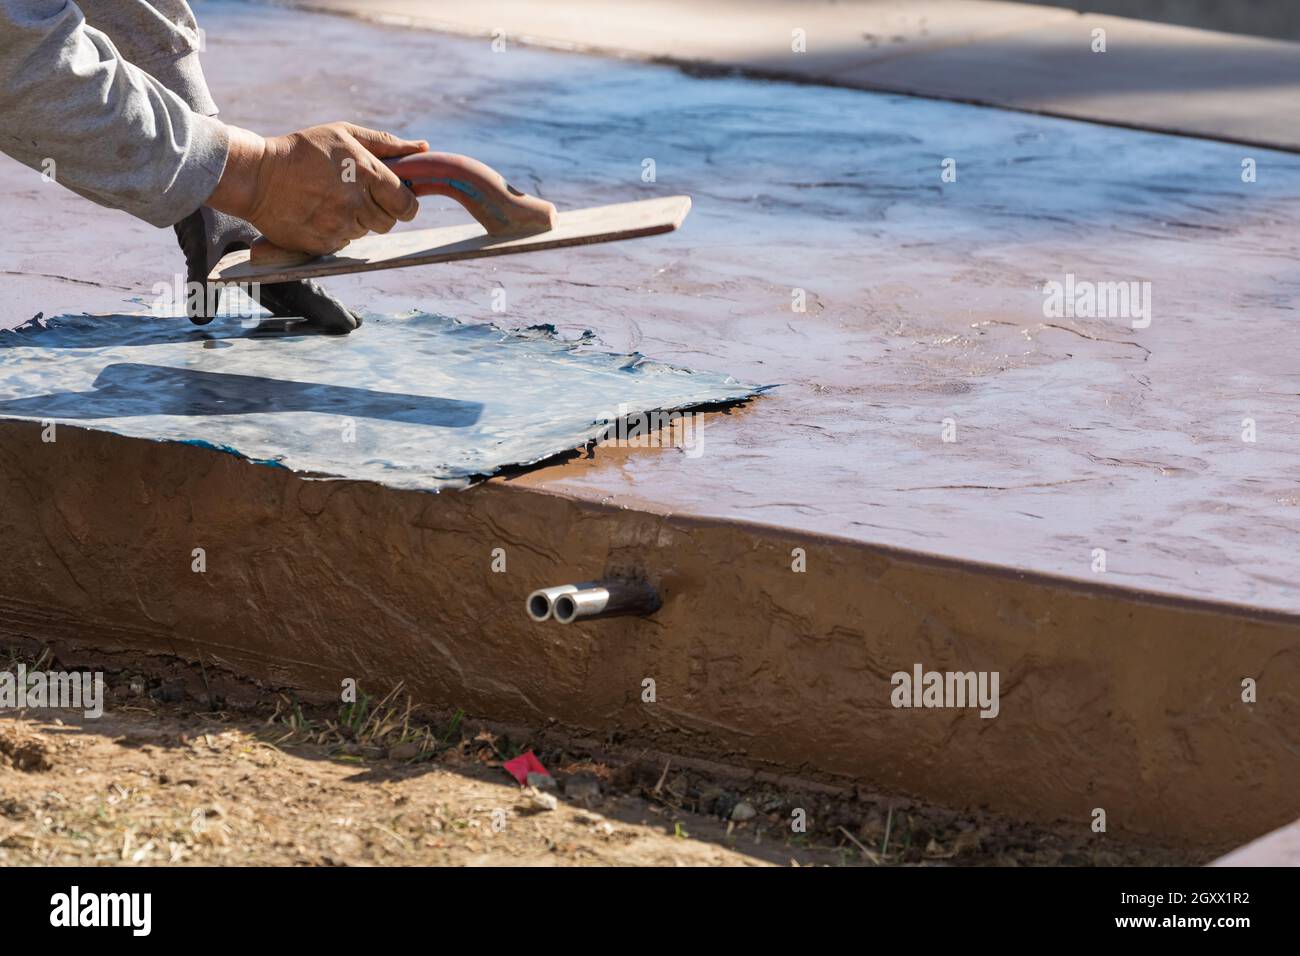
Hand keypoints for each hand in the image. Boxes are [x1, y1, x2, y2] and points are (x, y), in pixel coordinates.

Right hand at [208, 122, 427, 255]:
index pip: (407, 206)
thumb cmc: (304, 150)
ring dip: (354, 220)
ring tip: (329, 200)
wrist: (258, 176)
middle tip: (353, 194)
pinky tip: (317, 213)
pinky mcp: (323, 243)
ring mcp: (339, 226)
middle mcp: (356, 203)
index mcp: (367, 174)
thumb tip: (423, 148)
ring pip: (365, 232)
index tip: (393, 199)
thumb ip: (386, 144)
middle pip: (387, 222)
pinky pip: (343, 244)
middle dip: (377, 210)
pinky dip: (334, 232)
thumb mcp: (344, 135)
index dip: (403, 204)